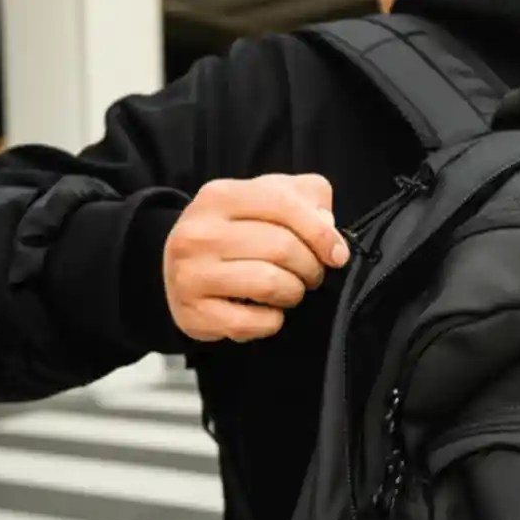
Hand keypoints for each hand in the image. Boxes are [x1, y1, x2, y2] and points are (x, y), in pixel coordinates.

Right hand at [163, 173, 349, 342]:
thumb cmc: (237, 233)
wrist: (181, 270)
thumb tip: (326, 222)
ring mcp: (190, 274)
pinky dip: (271, 322)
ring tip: (291, 290)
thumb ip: (305, 196)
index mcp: (219, 196)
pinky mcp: (192, 313)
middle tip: (311, 275)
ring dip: (293, 292)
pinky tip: (268, 312)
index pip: (282, 204)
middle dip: (311, 267)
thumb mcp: (268, 199)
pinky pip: (251, 322)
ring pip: (269, 284)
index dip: (320, 232)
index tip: (337, 254)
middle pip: (282, 247)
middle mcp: (199, 233)